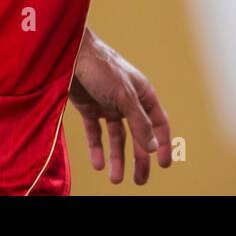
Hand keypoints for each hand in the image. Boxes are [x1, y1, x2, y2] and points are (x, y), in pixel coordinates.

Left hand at [69, 29, 171, 185]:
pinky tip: (97, 164)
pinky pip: (96, 133)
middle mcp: (128, 102)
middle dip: (139, 158)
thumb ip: (138, 122)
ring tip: (115, 178)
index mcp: (143, 95)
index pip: (158, 123)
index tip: (164, 164)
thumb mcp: (124, 96)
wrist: (71, 54)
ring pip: (117, 138)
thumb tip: (152, 147)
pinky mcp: (90, 108)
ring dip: (117, 158)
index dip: (162, 143)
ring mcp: (108, 106)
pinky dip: (97, 148)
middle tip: (140, 181)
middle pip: (138, 135)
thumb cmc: (102, 68)